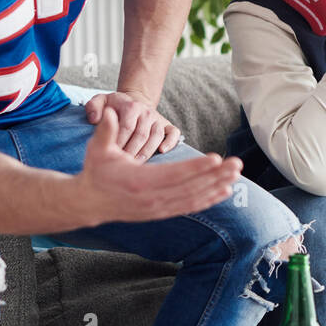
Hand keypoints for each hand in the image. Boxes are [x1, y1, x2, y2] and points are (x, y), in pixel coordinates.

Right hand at [76, 107, 240, 224]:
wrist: (89, 201)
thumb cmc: (96, 171)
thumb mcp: (98, 150)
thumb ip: (106, 131)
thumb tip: (107, 112)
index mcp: (138, 181)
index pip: (174, 174)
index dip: (196, 167)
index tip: (216, 159)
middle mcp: (151, 197)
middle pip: (190, 187)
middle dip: (215, 176)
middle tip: (236, 164)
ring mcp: (157, 208)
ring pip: (193, 198)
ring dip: (216, 186)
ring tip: (235, 176)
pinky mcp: (160, 212)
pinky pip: (189, 206)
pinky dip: (208, 199)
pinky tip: (224, 192)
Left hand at [83, 91, 179, 161]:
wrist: (134, 102)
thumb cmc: (114, 106)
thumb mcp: (101, 101)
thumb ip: (93, 107)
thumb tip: (95, 119)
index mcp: (131, 106)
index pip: (126, 127)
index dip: (119, 142)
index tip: (111, 154)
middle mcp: (146, 112)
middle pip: (141, 135)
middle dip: (131, 151)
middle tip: (122, 164)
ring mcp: (158, 119)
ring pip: (156, 136)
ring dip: (146, 152)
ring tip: (136, 164)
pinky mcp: (167, 125)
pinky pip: (173, 133)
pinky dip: (170, 142)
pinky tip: (162, 151)